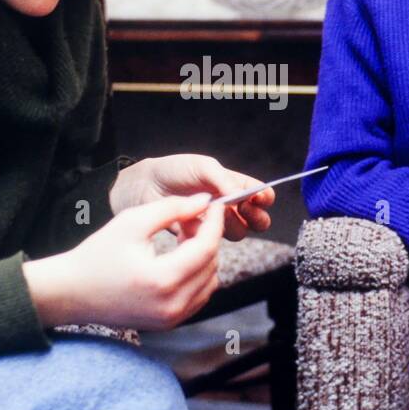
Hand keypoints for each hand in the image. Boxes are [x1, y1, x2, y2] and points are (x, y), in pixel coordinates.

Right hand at [24, 193, 224, 330]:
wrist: (72, 292)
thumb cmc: (98, 254)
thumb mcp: (132, 222)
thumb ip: (172, 208)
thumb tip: (205, 200)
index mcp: (163, 280)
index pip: (207, 247)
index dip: (214, 222)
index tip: (215, 203)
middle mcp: (172, 305)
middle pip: (211, 264)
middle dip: (207, 236)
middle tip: (191, 216)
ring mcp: (172, 318)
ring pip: (210, 281)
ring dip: (204, 256)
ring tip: (183, 237)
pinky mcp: (169, 323)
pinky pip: (199, 296)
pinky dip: (197, 275)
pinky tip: (179, 257)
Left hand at [108, 154, 273, 240]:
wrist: (145, 186)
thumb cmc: (174, 170)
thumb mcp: (202, 166)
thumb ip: (223, 179)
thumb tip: (242, 195)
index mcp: (233, 184)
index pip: (261, 194)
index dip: (264, 197)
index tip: (257, 198)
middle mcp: (229, 206)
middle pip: (257, 220)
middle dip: (255, 217)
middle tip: (242, 209)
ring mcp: (216, 223)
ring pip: (238, 233)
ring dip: (230, 224)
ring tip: (213, 213)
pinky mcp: (200, 238)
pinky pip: (214, 243)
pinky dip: (207, 235)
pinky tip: (194, 225)